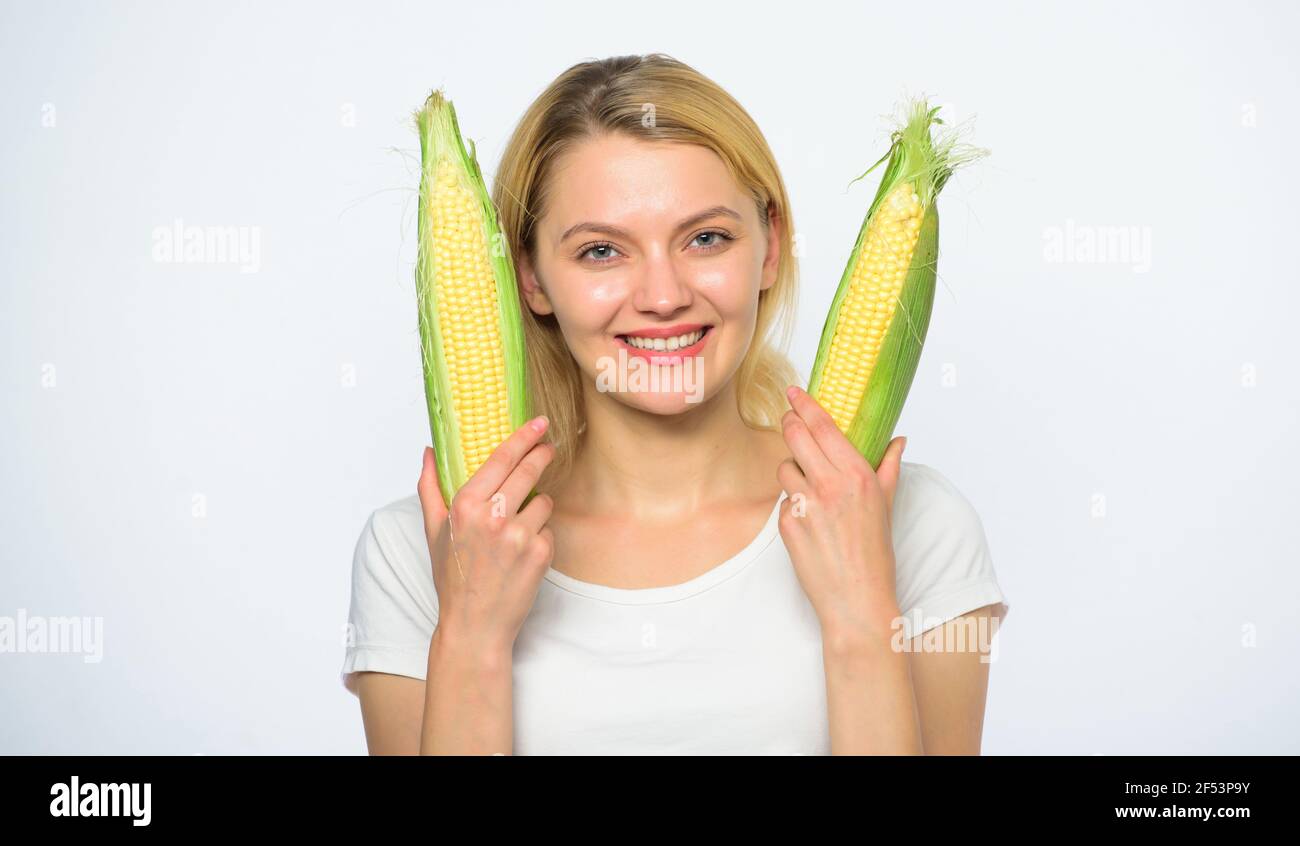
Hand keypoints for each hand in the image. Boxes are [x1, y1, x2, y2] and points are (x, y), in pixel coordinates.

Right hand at [416, 415, 556, 656]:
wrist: (474, 625)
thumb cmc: (453, 577)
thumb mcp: (434, 531)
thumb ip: (429, 488)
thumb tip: (427, 452)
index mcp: (465, 506)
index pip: (501, 459)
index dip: (524, 437)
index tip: (539, 422)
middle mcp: (493, 517)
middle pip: (529, 471)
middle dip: (542, 455)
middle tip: (548, 447)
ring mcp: (519, 536)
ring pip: (544, 502)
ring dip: (537, 508)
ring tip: (517, 529)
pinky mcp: (540, 554)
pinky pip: (549, 530)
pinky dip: (540, 536)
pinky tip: (522, 553)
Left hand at [776, 386, 906, 644]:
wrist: (857, 599)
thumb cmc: (876, 554)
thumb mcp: (887, 506)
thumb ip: (888, 467)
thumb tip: (898, 440)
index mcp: (858, 476)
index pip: (824, 427)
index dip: (805, 405)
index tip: (794, 392)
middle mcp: (830, 485)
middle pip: (795, 437)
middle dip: (790, 424)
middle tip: (790, 420)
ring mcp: (805, 505)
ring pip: (784, 468)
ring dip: (792, 471)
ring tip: (809, 489)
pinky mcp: (787, 524)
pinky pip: (783, 501)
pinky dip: (792, 504)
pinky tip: (809, 522)